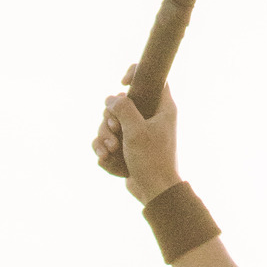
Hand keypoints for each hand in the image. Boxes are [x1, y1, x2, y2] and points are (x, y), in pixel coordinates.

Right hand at [92, 63, 179, 204]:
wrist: (155, 191)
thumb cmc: (152, 160)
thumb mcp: (137, 131)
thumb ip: (124, 110)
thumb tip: (111, 98)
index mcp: (162, 108)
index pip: (153, 78)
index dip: (137, 74)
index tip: (123, 83)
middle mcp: (151, 117)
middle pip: (122, 103)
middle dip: (111, 117)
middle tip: (115, 130)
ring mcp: (138, 132)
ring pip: (112, 123)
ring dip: (105, 135)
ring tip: (111, 150)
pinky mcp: (127, 147)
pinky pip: (108, 140)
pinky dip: (104, 147)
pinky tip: (106, 157)